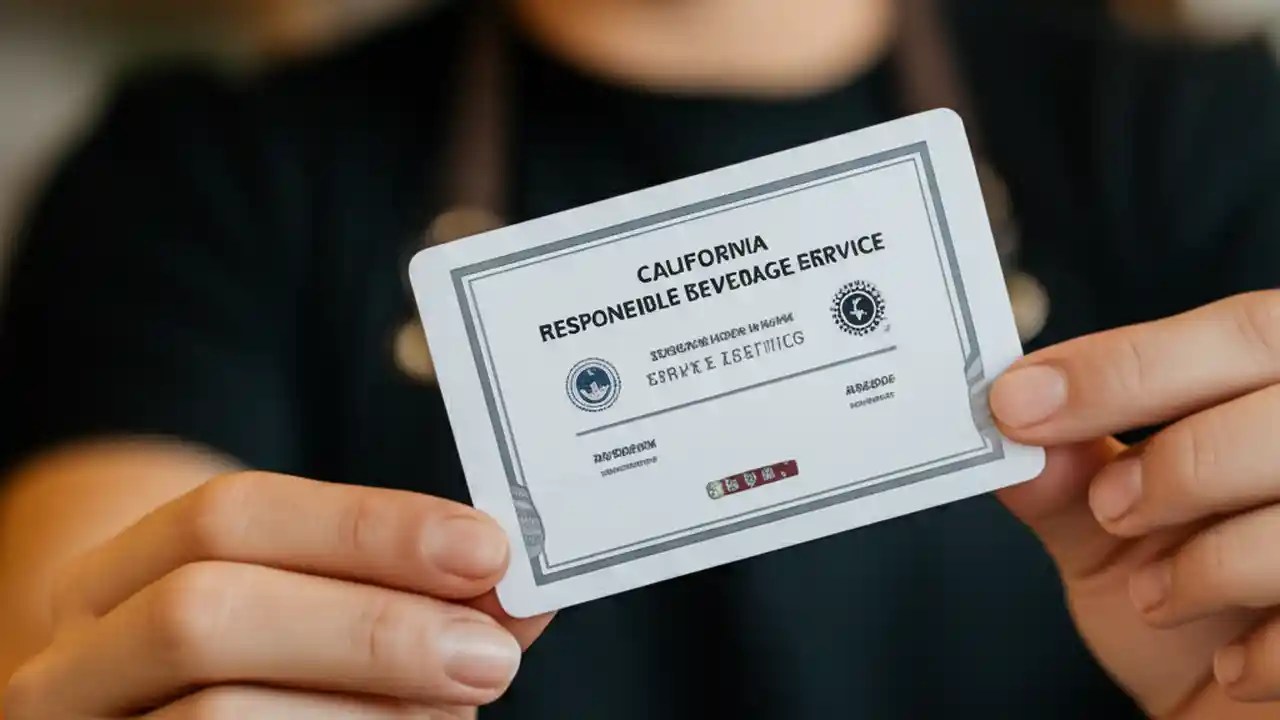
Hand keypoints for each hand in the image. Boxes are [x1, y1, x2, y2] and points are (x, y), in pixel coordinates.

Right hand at [2, 472, 551, 717]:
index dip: (367, 527)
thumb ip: (403, 590)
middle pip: (205, 614)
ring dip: (367, 709)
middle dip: (367, 630)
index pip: (231, 516)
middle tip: (490, 654)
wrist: (145, 715)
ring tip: (459, 705)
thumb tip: (517, 594)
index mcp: (119, 573)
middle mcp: (76, 654)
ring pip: (215, 714)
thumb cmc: (248, 660)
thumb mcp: (302, 603)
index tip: (486, 549)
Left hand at [991, 291, 1279, 718]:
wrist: (1227, 718)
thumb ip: (1064, 483)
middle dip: (1181, 460)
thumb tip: (1008, 418)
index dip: (1123, 365)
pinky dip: (1264, 650)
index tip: (1016, 403)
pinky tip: (1233, 662)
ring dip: (1213, 561)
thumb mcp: (1106, 540)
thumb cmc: (1183, 614)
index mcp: (1279, 390)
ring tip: (1158, 596)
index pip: (1236, 334)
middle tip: (1110, 510)